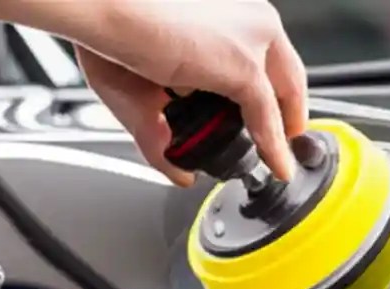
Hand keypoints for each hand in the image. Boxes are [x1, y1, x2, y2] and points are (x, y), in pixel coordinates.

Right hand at [71, 0, 307, 185]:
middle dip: (288, 103)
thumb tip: (180, 172)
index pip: (261, 43)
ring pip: (283, 88)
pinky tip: (277, 165)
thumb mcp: (142, 85)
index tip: (269, 105)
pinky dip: (274, 146)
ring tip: (282, 154)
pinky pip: (268, 115)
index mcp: (227, 8)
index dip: (269, 79)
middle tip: (288, 133)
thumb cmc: (110, 29)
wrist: (102, 7)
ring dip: (283, 125)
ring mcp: (250, 38)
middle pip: (284, 64)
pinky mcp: (244, 66)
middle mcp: (246, 17)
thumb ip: (162, 132)